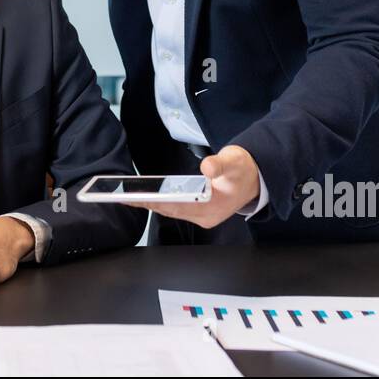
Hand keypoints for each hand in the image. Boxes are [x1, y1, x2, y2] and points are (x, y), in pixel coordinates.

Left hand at [124, 145, 262, 228]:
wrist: (254, 178)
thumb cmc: (243, 169)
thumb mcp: (234, 161)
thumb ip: (220, 164)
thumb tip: (207, 167)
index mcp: (214, 207)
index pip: (180, 206)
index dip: (158, 201)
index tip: (140, 197)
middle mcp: (206, 216)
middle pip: (171, 211)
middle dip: (148, 203)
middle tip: (124, 197)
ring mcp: (202, 216)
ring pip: (171, 211)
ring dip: (150, 204)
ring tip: (128, 197)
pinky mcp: (198, 212)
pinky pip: (175, 209)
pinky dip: (159, 203)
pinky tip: (145, 197)